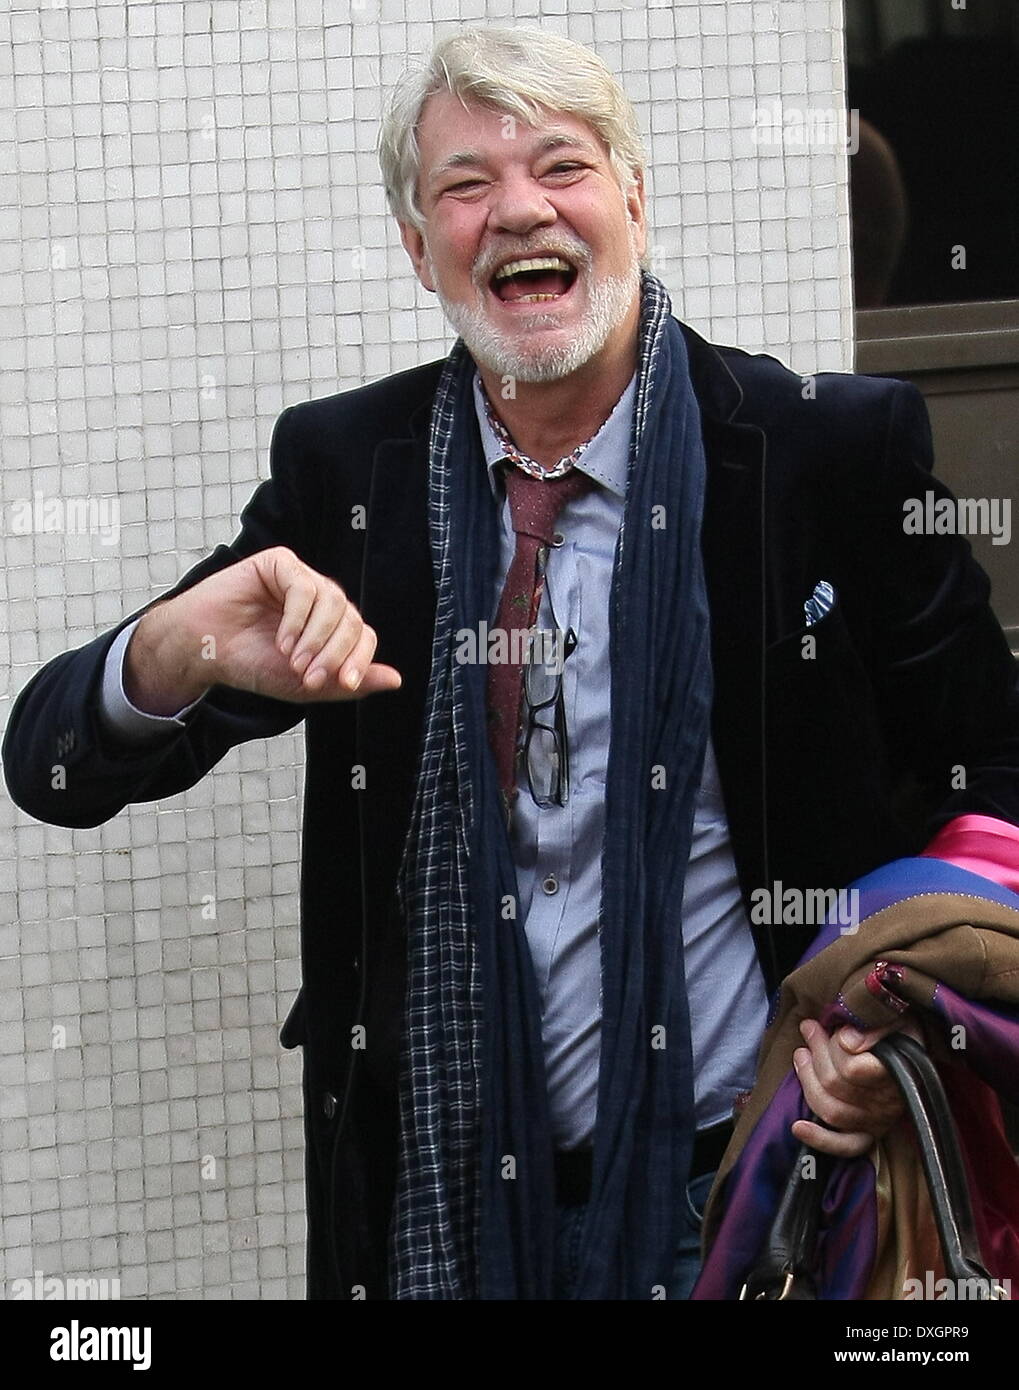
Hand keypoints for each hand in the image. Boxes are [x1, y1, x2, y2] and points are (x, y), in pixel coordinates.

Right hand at [125, 546, 401, 711]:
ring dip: (316, 637)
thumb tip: (395, 680)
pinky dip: (298, 617)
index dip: (359, 660)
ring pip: (334, 601)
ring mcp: (302, 579)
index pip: (364, 636)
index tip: (344, 682)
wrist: (204, 650)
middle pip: (352, 619)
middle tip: (309, 676)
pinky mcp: (280, 564)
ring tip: (292, 659)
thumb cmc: (250, 664)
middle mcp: (322, 601)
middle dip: (334, 652)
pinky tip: (282, 639)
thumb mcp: (305, 685)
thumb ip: (348, 684)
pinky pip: (305, 586)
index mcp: (331, 627)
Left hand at [790, 1014, 923, 1157]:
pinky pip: (845, 1146)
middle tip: (809, 1029)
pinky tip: (798, 1127)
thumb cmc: (901, 1029)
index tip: (829, 1026)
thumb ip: (876, 1025)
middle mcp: (888, 1103)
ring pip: (832, 1111)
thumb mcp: (897, 1016)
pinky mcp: (869, 1133)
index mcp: (898, 1072)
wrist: (914, 1047)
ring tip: (800, 1054)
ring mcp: (877, 1121)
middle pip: (836, 1086)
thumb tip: (848, 1041)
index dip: (834, 1046)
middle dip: (817, 1053)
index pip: (853, 1069)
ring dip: (808, 1081)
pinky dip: (821, 1140)